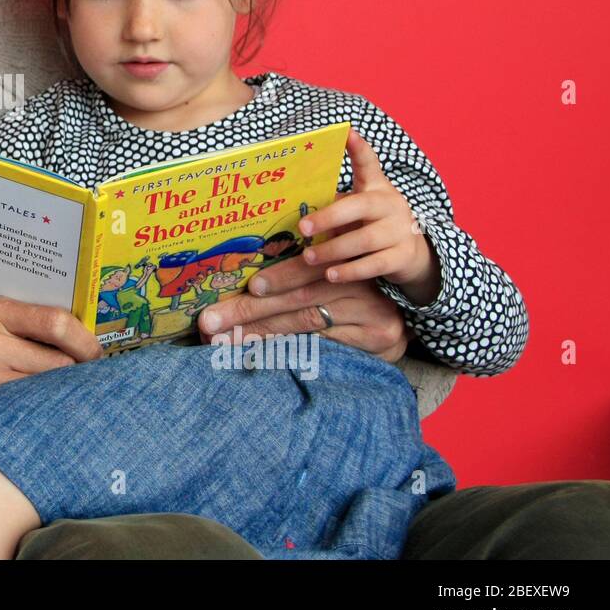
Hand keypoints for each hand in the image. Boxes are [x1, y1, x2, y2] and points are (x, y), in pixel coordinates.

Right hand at [0, 296, 100, 434]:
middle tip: (80, 393)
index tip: (98, 357)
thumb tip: (72, 344)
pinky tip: (27, 427)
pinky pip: (20, 414)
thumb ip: (11, 330)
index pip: (55, 321)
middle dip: (71, 381)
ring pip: (42, 392)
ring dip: (53, 404)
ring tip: (53, 412)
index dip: (86, 342)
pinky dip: (30, 422)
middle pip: (56, 362)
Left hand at [196, 256, 410, 363]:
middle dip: (249, 311)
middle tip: (210, 322)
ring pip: (304, 323)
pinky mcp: (375, 339)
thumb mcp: (331, 270)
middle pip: (296, 299)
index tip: (247, 288)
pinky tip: (261, 353)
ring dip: (260, 333)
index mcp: (343, 256)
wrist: (399, 320)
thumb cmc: (351, 292)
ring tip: (225, 341)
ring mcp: (370, 314)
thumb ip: (301, 266)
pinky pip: (323, 345)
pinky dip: (289, 349)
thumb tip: (244, 276)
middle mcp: (358, 284)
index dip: (277, 277)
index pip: (304, 268)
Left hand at [298, 128, 441, 304]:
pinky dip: (350, 271)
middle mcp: (391, 204)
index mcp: (376, 188)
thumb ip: (335, 204)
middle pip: (359, 206)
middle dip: (329, 217)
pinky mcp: (403, 255)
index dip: (358, 148)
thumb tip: (289, 207)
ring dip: (333, 249)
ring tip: (309, 257)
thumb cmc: (371, 225)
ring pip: (364, 239)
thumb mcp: (358, 209)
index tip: (346, 132)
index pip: (369, 163)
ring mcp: (400, 230)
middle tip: (302, 227)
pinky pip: (374, 264)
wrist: (413, 254)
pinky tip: (331, 275)